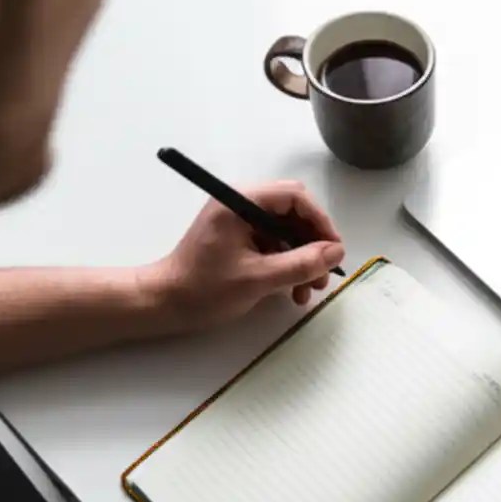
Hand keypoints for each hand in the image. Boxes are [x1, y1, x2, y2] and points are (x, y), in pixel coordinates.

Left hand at [140, 180, 345, 333]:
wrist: (163, 304)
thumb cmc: (204, 289)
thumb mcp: (258, 278)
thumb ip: (301, 263)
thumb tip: (336, 252)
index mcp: (240, 201)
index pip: (294, 196)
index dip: (320, 221)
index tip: (333, 250)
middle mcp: (242, 204)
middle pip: (294, 214)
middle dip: (313, 245)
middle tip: (323, 275)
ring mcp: (240, 222)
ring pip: (288, 232)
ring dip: (303, 260)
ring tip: (309, 290)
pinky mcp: (240, 239)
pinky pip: (275, 245)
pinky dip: (288, 266)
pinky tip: (292, 291)